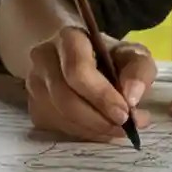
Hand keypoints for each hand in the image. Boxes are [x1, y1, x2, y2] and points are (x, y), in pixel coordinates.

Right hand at [25, 25, 156, 141]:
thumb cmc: (111, 57)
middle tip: (123, 128)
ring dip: (92, 129)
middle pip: (65, 98)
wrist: (84, 59)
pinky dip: (82, 133)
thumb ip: (138, 71)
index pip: (77, 70)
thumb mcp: (133, 55)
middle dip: (97, 119)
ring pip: (60, 116)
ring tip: (117, 130)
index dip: (101, 96)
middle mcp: (43, 58)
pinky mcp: (33, 105)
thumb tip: (131, 97)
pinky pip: (56, 126)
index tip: (124, 113)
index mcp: (69, 38)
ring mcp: (34, 83)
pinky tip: (99, 129)